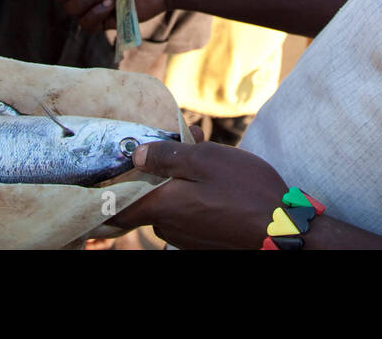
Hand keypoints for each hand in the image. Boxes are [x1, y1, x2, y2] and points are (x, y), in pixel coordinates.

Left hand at [112, 139, 288, 248]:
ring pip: (171, 203)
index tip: (98, 177)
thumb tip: (135, 156)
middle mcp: (167, 227)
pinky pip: (189, 213)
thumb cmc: (245, 191)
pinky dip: (195, 195)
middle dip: (159, 169)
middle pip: (148, 197)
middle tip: (186, 140)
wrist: (282, 230)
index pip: (115, 209)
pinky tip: (218, 180)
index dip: (103, 193)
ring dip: (181, 180)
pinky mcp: (203, 241)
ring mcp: (186, 237)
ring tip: (208, 152)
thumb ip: (166, 156)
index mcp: (161, 207)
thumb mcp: (206, 160)